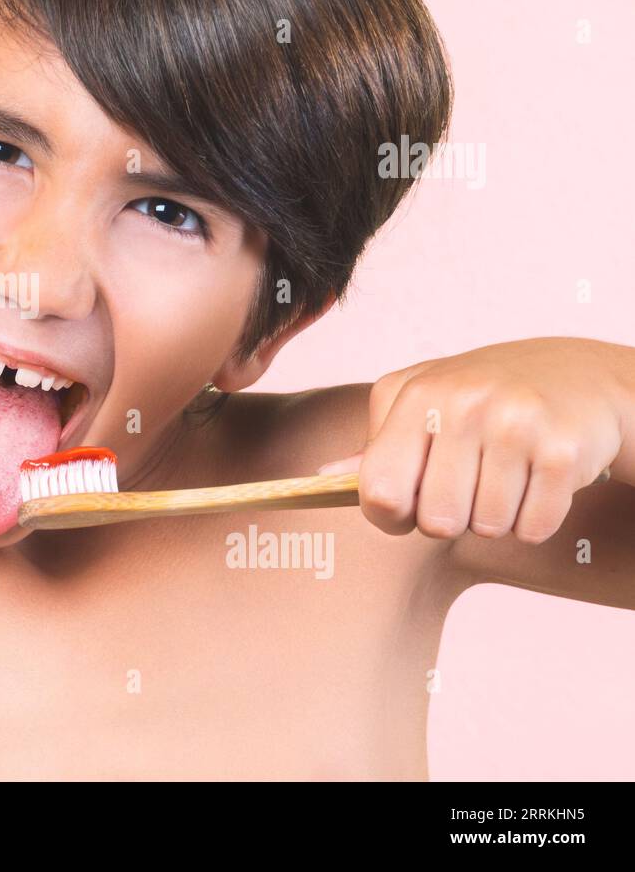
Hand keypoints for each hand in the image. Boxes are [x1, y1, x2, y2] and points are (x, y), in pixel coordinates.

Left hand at [317, 338, 627, 542]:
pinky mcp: (561, 449)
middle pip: (435, 520)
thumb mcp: (420, 402)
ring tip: (506, 475)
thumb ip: (376, 445)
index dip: (391, 515)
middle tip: (469, 485)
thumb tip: (324, 478)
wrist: (577, 375)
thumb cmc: (484, 395)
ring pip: (486, 527)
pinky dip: (534, 520)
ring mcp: (514, 422)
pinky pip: (532, 528)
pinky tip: (537, 481)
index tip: (408, 505)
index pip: (378, 491)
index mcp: (415, 394)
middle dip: (451, 518)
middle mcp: (461, 403)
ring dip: (496, 518)